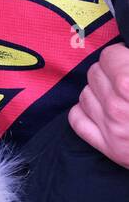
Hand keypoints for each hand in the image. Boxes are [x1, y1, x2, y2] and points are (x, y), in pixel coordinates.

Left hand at [69, 43, 128, 167]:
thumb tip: (125, 53)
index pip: (109, 55)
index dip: (121, 57)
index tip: (128, 61)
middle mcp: (118, 108)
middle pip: (95, 73)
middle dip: (110, 73)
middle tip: (126, 80)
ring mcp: (112, 130)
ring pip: (85, 93)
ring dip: (99, 92)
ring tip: (120, 97)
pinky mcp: (109, 148)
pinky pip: (77, 118)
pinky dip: (88, 111)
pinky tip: (104, 111)